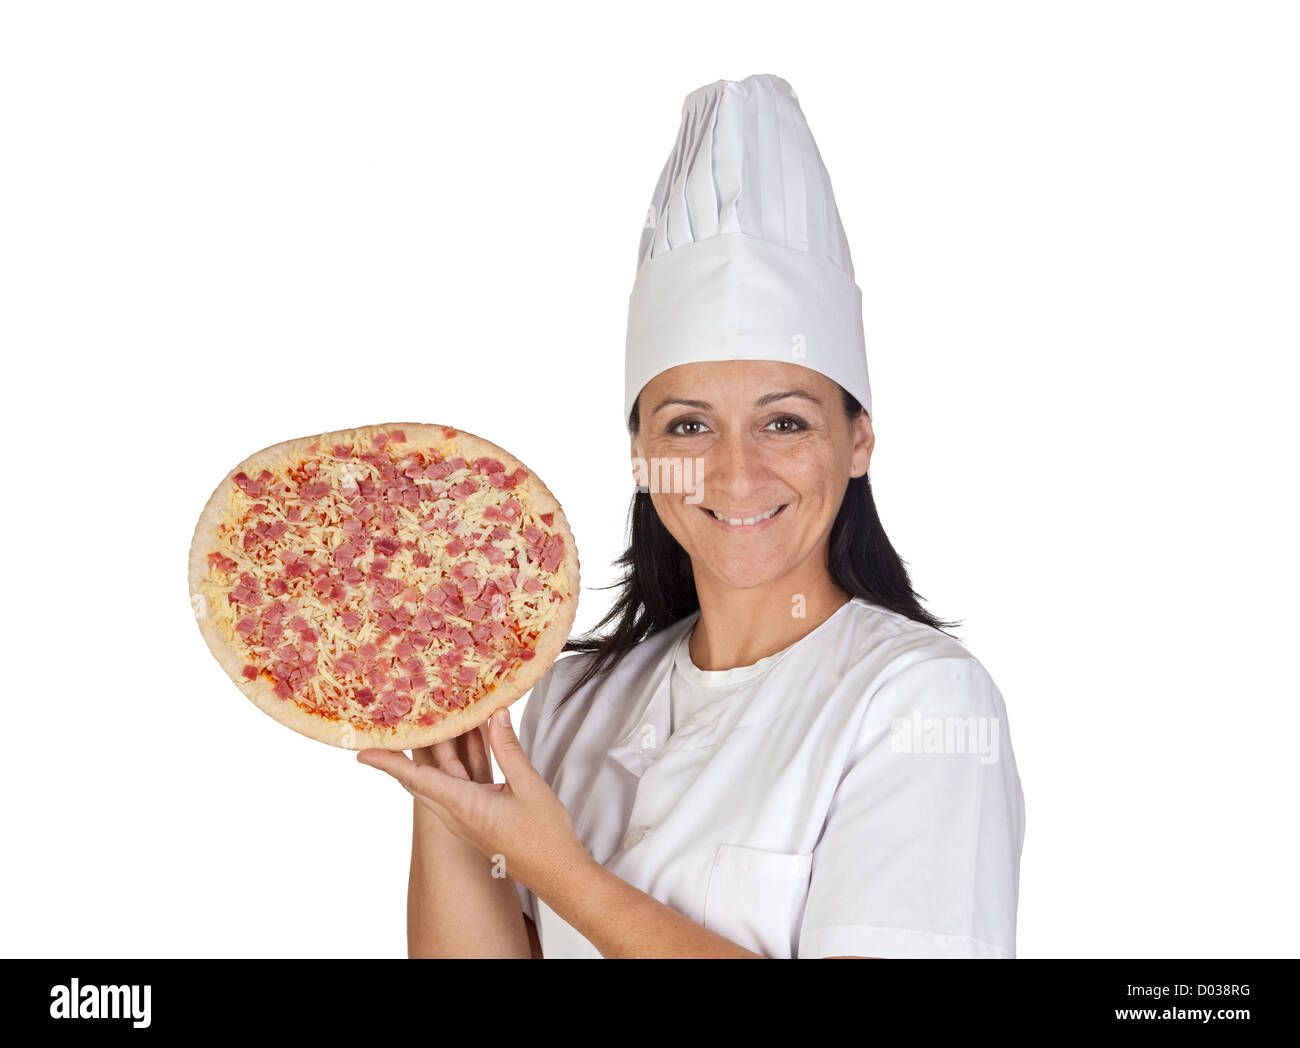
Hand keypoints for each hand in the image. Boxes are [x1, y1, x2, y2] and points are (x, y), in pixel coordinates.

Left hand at [357, 707, 587, 895]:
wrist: (558, 874)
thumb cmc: (544, 838)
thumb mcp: (528, 786)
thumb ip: (509, 749)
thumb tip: (496, 715)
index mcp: (463, 806)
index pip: (417, 778)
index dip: (388, 764)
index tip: (362, 753)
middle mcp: (457, 814)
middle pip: (423, 775)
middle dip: (411, 747)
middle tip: (402, 719)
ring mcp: (466, 817)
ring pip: (442, 778)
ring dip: (442, 749)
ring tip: (439, 717)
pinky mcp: (478, 817)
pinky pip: (460, 783)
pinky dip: (461, 760)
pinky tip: (471, 739)